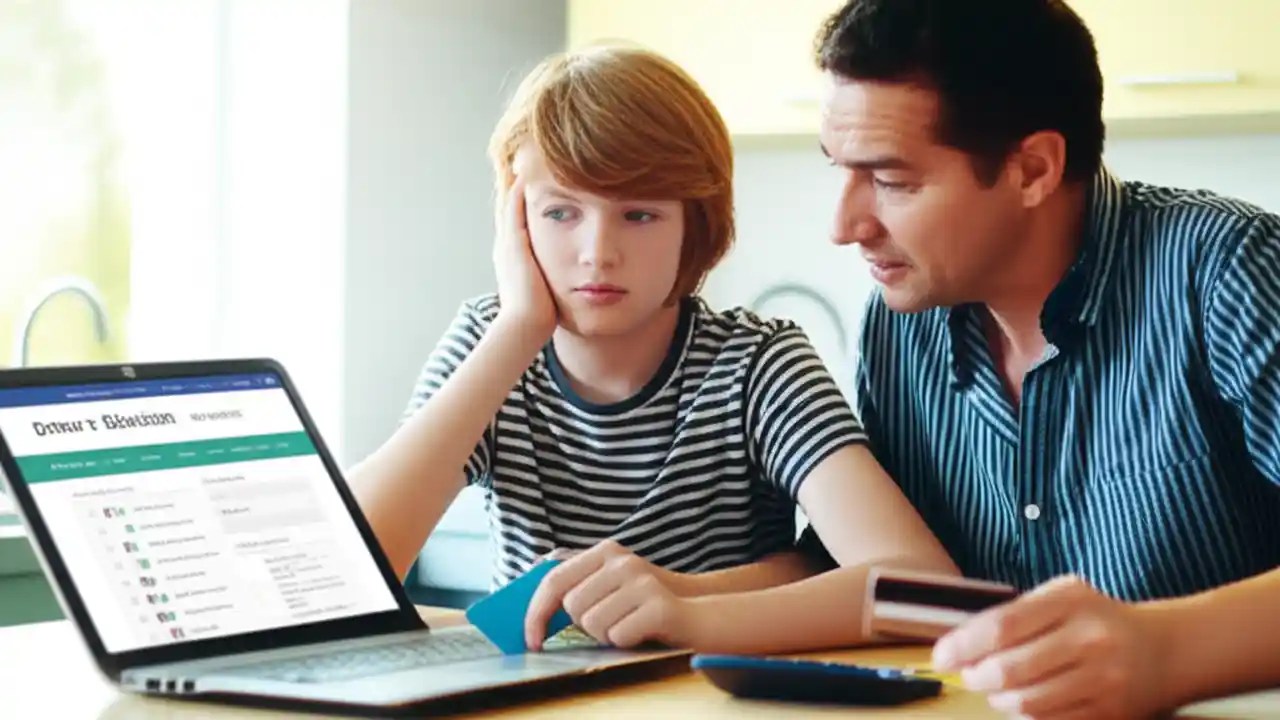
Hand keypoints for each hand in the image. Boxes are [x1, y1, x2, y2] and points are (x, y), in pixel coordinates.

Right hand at [493, 177, 556, 338]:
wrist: (526, 324)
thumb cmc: (541, 314)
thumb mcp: (547, 290)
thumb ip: (552, 279)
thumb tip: (571, 280)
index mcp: (513, 257)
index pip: (516, 224)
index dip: (521, 205)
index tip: (531, 187)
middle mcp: (506, 246)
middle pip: (508, 208)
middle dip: (515, 187)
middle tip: (524, 163)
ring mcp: (507, 242)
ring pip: (508, 203)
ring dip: (516, 182)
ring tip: (525, 160)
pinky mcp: (513, 241)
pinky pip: (514, 207)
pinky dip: (518, 189)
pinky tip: (527, 172)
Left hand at [524, 540, 697, 650]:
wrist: (699, 613)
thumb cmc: (646, 606)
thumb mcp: (611, 587)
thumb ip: (579, 587)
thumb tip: (534, 610)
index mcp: (606, 552)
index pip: (554, 580)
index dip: (536, 612)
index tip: (530, 640)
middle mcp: (622, 561)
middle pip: (572, 607)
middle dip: (585, 627)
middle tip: (612, 624)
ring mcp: (641, 581)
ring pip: (593, 624)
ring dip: (608, 636)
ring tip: (630, 626)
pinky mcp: (658, 606)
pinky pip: (618, 636)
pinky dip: (626, 642)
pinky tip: (643, 633)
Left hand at [932, 576, 1170, 718]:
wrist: (1164, 650)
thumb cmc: (1093, 620)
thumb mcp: (1060, 599)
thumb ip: (1012, 617)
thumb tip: (956, 648)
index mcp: (1070, 601)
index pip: (1002, 626)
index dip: (963, 645)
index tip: (942, 657)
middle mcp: (1090, 639)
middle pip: (1010, 669)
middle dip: (976, 677)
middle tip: (970, 677)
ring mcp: (1104, 679)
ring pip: (1027, 702)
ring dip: (999, 700)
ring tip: (996, 690)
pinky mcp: (1111, 713)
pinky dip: (1026, 716)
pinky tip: (1024, 703)